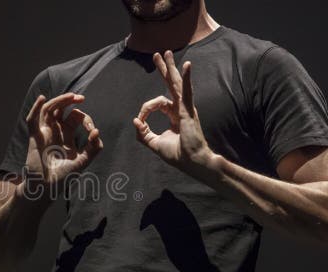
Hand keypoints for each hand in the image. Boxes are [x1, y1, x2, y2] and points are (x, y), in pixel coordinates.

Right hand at [23, 93, 103, 188]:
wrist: (47, 188)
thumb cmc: (63, 178)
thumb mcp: (83, 162)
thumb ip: (93, 149)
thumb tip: (96, 131)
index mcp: (67, 136)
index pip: (75, 117)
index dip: (86, 119)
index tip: (91, 131)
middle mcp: (55, 131)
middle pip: (61, 109)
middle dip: (70, 101)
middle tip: (81, 98)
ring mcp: (44, 133)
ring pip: (48, 110)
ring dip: (58, 100)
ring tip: (70, 96)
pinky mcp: (34, 137)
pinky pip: (32, 119)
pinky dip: (35, 108)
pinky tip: (43, 98)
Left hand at [132, 51, 214, 173]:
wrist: (192, 162)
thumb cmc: (178, 155)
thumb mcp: (154, 143)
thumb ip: (143, 133)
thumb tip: (135, 120)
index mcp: (174, 114)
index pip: (157, 103)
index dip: (145, 109)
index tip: (140, 121)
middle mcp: (181, 108)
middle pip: (170, 84)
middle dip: (163, 69)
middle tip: (157, 55)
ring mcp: (185, 108)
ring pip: (176, 83)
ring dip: (170, 68)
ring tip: (166, 53)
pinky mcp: (188, 110)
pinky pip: (186, 91)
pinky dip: (186, 78)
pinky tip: (187, 65)